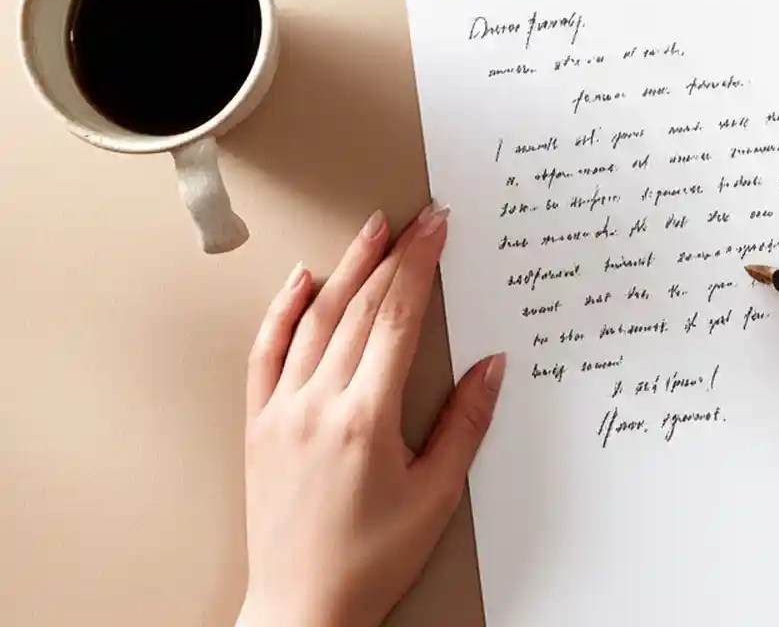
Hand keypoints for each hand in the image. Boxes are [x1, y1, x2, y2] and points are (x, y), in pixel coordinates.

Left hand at [236, 204, 505, 626]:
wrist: (302, 608)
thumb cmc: (371, 560)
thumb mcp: (436, 496)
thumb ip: (465, 425)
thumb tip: (491, 365)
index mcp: (365, 419)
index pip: (397, 320)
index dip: (420, 266)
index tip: (438, 228)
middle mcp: (317, 404)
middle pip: (360, 309)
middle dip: (395, 257)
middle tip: (419, 219)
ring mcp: (281, 410)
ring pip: (314, 321)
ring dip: (346, 268)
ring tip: (372, 230)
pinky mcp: (258, 424)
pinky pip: (266, 352)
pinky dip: (283, 311)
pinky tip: (302, 280)